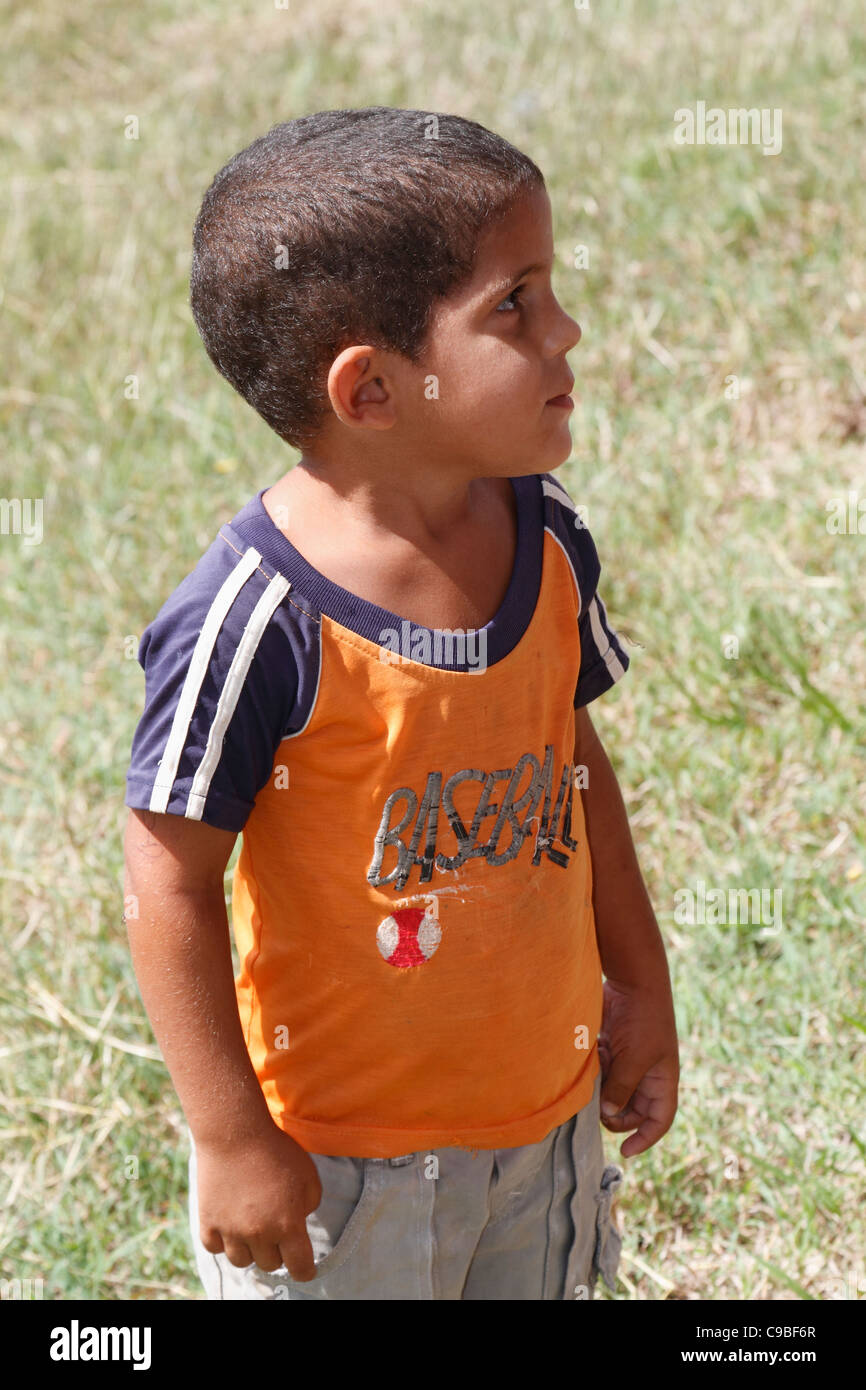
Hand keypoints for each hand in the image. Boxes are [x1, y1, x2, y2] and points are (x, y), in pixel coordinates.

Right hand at [195, 1123, 323, 1281]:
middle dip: (277, 1252)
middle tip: (276, 1231)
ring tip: (252, 1228)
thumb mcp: (308, 1176)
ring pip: (242, 1261)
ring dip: (250, 1249)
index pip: (300, 1267)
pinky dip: (223, 1241)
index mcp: (288, 1225)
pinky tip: (229, 1225)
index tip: (304, 1268)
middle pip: (270, 1265)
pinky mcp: (208, 1223)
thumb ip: (308, 1206)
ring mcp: (230, 1231)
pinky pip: (216, 1248)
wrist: (235, 1133)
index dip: (305, 1270)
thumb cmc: (277, 1151)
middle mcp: (259, 1234)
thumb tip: (296, 1223)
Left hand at [597, 976, 678, 1157]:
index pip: (659, 1119)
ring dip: (602, 1090)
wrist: (632, 982)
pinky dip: (595, 1072)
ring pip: (612, 1092)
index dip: (645, 1138)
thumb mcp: (635, 1058)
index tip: (625, 1151)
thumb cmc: (643, 1020)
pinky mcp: (612, 1050)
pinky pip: (601, 1073)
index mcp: (662, 1080)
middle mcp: (646, 1075)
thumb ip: (621, 1087)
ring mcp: (628, 1063)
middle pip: (631, 1110)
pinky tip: (594, 1055)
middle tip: (598, 1110)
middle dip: (615, 1114)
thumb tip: (607, 1112)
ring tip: (598, 1073)